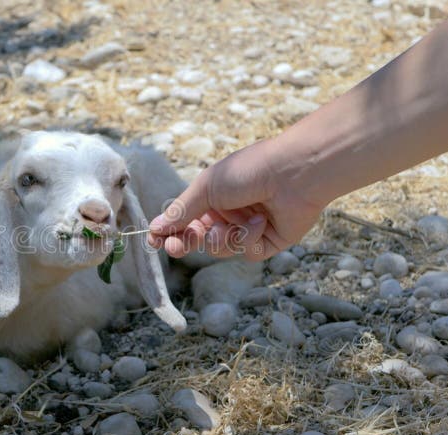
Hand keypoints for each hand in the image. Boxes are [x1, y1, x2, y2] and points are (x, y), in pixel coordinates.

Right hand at [148, 139, 325, 260]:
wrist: (294, 173)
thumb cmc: (248, 171)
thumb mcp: (207, 188)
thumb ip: (181, 211)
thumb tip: (155, 227)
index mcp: (212, 197)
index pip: (184, 220)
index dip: (169, 231)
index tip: (154, 240)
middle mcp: (228, 213)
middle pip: (198, 239)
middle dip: (187, 242)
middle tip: (177, 246)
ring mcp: (247, 228)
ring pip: (220, 248)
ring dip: (223, 239)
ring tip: (232, 226)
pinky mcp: (268, 242)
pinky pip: (247, 251)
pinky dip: (251, 237)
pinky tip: (262, 220)